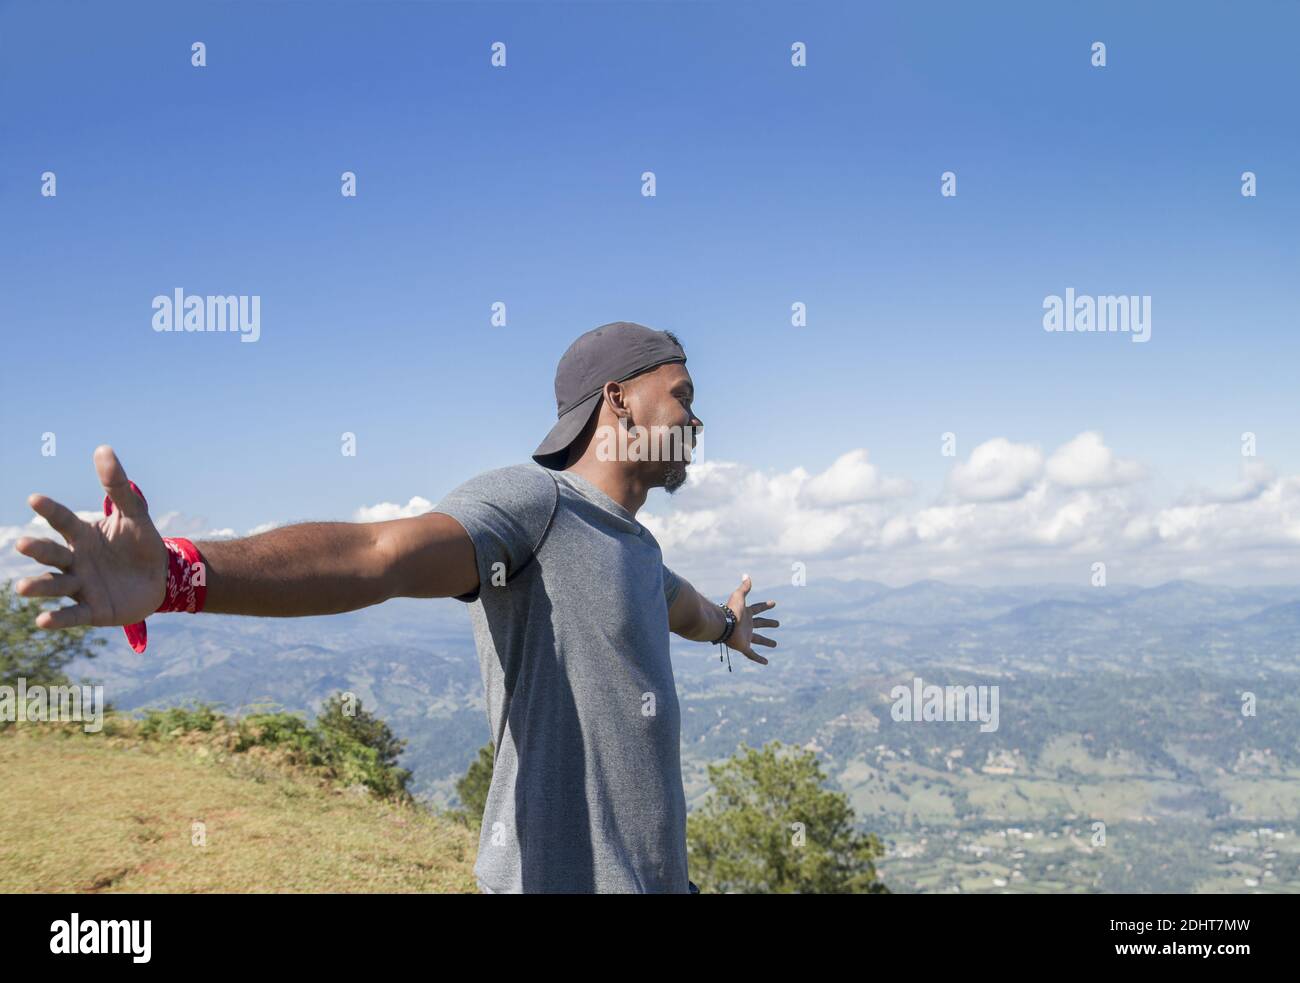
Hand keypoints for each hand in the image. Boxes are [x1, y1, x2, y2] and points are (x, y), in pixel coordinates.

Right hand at [13, 445, 166, 628]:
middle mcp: (75, 561)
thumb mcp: (135, 514)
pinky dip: (59, 618)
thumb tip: (103, 449)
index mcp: (83, 536)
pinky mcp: (93, 610)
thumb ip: (118, 486)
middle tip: (24, 543)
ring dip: (39, 587)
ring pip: (56, 585)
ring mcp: (82, 586)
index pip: (63, 521)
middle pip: (52, 554)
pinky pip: (73, 614)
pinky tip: (43, 620)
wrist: (162, 578)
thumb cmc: (141, 544)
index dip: (50, 510)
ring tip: (22, 587)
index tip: (35, 498)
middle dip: (38, 550)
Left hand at [724, 573, 778, 664]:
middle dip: (768, 623)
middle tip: (778, 624)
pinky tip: (766, 663)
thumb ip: (744, 587)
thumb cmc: (730, 611)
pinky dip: (759, 659)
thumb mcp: (738, 596)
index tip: (774, 603)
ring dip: (766, 642)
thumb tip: (747, 575)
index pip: (758, 608)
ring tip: (775, 644)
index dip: (765, 605)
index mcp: (746, 614)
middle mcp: (746, 625)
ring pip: (758, 640)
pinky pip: (752, 654)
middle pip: (760, 624)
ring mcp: (745, 636)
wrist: (722, 625)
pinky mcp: (743, 646)